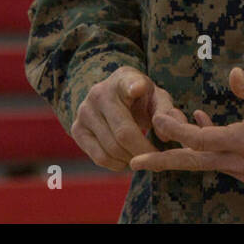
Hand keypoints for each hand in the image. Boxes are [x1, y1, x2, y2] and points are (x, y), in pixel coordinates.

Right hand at [71, 66, 188, 170]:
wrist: (112, 100)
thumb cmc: (141, 100)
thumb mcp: (157, 99)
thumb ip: (167, 114)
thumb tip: (165, 136)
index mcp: (124, 79)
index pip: (128, 82)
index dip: (133, 86)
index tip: (138, 88)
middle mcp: (99, 93)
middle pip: (124, 133)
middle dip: (144, 151)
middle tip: (158, 159)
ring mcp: (84, 111)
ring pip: (112, 149)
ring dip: (132, 160)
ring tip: (143, 158)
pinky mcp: (76, 129)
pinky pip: (99, 157)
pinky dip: (117, 164)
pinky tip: (127, 159)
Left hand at [129, 67, 243, 184]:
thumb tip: (233, 74)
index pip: (202, 140)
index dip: (178, 132)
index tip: (159, 121)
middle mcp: (242, 162)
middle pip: (195, 161)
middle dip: (164, 161)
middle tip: (135, 163)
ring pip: (205, 160)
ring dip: (183, 149)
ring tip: (159, 137)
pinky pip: (218, 157)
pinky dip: (204, 142)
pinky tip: (197, 120)